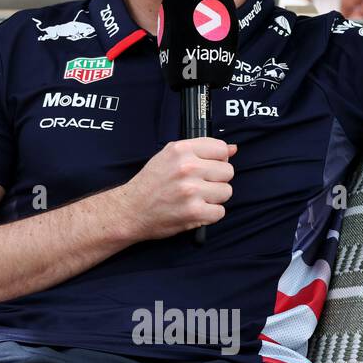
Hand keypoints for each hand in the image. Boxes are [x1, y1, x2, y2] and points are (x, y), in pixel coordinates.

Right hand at [119, 138, 237, 240]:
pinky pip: (220, 212)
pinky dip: (209, 214)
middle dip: (216, 179)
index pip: (221, 148)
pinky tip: (194, 210)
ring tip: (195, 198)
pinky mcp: (194, 212)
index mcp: (180, 150)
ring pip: (226, 191)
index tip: (207, 167)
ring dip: (214, 198)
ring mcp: (191, 191)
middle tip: (198, 185)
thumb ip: (200, 149)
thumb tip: (232, 148)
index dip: (217, 159)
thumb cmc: (150, 183)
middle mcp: (187, 168)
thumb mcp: (169, 156)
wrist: (130, 210)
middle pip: (227, 171)